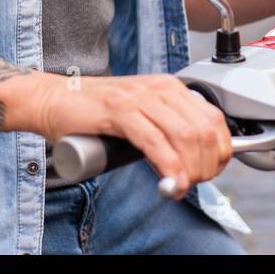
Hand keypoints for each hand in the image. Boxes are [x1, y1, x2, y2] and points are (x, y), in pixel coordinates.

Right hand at [33, 73, 231, 198]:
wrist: (54, 100)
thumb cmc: (94, 113)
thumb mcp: (141, 116)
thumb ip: (164, 131)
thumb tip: (192, 163)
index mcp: (169, 87)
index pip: (214, 118)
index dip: (220, 151)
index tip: (210, 172)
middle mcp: (160, 88)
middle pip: (205, 129)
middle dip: (207, 165)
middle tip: (193, 183)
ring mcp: (139, 97)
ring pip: (185, 135)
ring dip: (191, 169)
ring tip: (181, 186)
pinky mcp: (119, 110)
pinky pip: (155, 141)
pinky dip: (169, 166)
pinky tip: (171, 182)